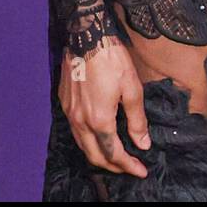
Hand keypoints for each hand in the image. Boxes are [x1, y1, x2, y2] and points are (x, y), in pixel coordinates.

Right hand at [58, 39, 149, 177]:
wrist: (86, 35)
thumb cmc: (112, 59)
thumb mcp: (132, 87)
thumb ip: (137, 119)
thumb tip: (143, 143)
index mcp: (99, 120)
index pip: (113, 153)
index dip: (128, 165)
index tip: (141, 170)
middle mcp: (80, 121)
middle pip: (95, 156)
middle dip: (113, 166)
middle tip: (130, 167)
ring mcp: (68, 113)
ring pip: (82, 145)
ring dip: (99, 155)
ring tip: (116, 156)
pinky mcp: (63, 103)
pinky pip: (75, 131)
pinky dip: (88, 140)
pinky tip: (98, 134)